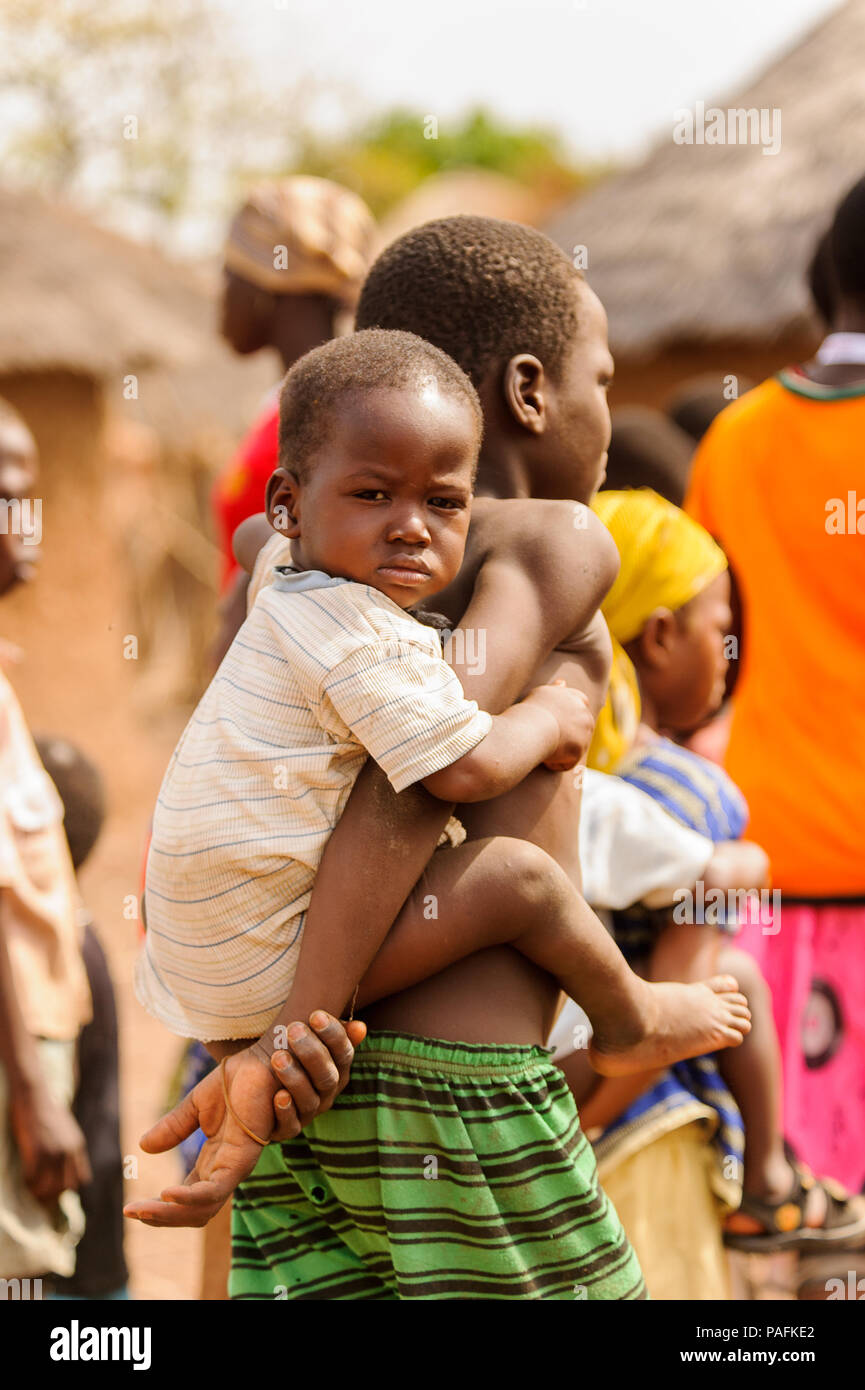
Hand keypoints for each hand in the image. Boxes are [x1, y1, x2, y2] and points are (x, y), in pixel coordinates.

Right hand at [10, 1084, 90, 1204]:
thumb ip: (68, 1145)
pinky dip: (28, 1182)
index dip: (67, 1187)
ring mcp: (53, 1152)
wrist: (35, 1095)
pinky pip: (33, 1178)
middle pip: (66, 1186)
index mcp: (78, 1146)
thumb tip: (65, 1162)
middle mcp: (69, 1152)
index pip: (80, 1179)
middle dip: (53, 1193)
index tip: (55, 1189)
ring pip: (50, 1186)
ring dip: (40, 1192)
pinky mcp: (37, 1151)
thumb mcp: (66, 1129)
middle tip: (40, 1195)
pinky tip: (24, 1179)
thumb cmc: (46, 1109)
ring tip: (31, 1190)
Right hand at [123, 1047, 278, 1228]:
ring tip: (142, 1210)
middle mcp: (226, 1170)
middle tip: (130, 1213)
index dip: (159, 1208)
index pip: (184, 1199)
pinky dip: (190, 1197)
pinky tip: (167, 1194)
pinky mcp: (244, 1158)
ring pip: (203, 1208)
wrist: (262, 1060)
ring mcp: (236, 1167)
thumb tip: (143, 1147)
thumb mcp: (196, 1106)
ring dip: (171, 1213)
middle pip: (193, 1212)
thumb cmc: (237, 1082)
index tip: (129, 1209)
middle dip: (161, 1217)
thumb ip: (173, 1128)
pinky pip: (216, 1188)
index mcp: (213, 1162)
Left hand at [268, 1012, 365, 1140]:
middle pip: (327, 1076)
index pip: (343, 1053)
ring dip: (295, 1078)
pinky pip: (291, 1125)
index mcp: (336, 1069)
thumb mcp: (304, 1040)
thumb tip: (361, 1027)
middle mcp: (326, 1093)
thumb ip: (328, 1031)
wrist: (252, 1087)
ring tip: (278, 1057)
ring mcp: (308, 1112)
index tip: (315, 1015)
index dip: (333, 1034)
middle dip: (312, 1052)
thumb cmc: (284, 1054)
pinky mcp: (287, 1129)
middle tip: (293, 1029)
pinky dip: (285, 1111)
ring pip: (309, 1100)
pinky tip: (277, 1095)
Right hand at [525, 680, 594, 770]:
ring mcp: (585, 732)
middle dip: (566, 736)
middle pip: (580, 729)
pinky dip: (555, 764)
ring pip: (573, 748)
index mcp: (577, 698)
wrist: (529, 728)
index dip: (567, 716)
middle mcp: (584, 713)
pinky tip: (543, 757)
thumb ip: (555, 690)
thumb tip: (563, 682)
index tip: (552, 722)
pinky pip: (567, 763)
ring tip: (541, 745)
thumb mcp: (541, 694)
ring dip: (559, 751)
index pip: (581, 705)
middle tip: (543, 737)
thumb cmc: (529, 712)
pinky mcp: (580, 750)